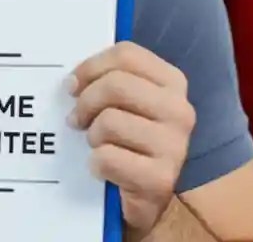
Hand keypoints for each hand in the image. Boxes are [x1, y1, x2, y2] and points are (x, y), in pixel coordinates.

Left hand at [68, 41, 196, 238]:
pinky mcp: (160, 180)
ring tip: (98, 146)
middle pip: (116, 85)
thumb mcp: (123, 103)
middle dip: (86, 102)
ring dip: (92, 136)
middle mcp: (180, 111)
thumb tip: (72, 79)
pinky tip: (104, 169)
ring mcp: (175, 147)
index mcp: (172, 83)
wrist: (143, 198)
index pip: (127, 54)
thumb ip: (106, 80)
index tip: (73, 85)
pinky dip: (95, 164)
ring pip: (109, 121)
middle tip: (77, 119)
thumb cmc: (127, 141)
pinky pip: (107, 157)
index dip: (91, 66)